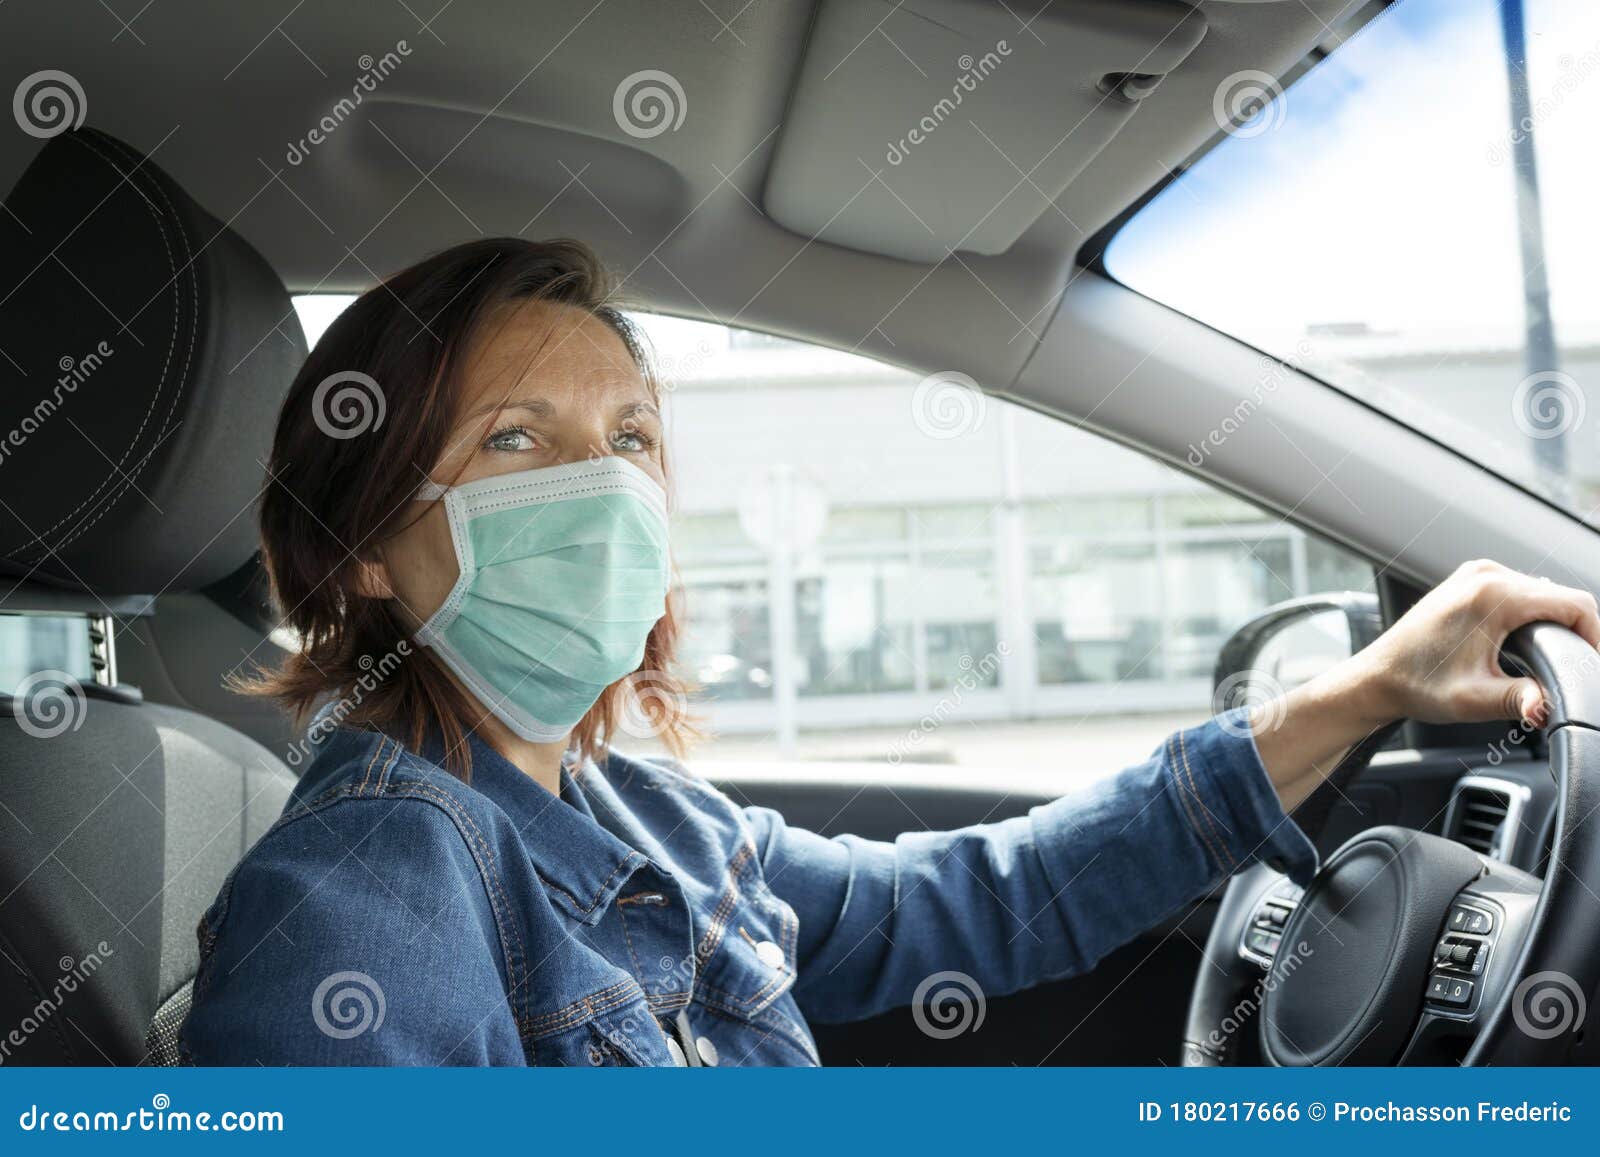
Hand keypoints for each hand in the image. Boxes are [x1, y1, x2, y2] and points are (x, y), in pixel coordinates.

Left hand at [1351, 559, 1599, 728]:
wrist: (1377, 676)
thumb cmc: (1416, 684)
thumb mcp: (1472, 699)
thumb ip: (1518, 701)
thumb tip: (1547, 709)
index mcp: (1492, 595)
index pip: (1574, 604)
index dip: (1596, 636)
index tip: (1594, 664)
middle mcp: (1486, 575)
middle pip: (1561, 598)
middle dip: (1575, 633)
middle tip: (1576, 671)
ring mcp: (1477, 574)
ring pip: (1543, 594)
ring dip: (1555, 624)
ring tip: (1555, 661)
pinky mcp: (1471, 582)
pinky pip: (1521, 592)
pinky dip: (1534, 615)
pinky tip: (1531, 644)